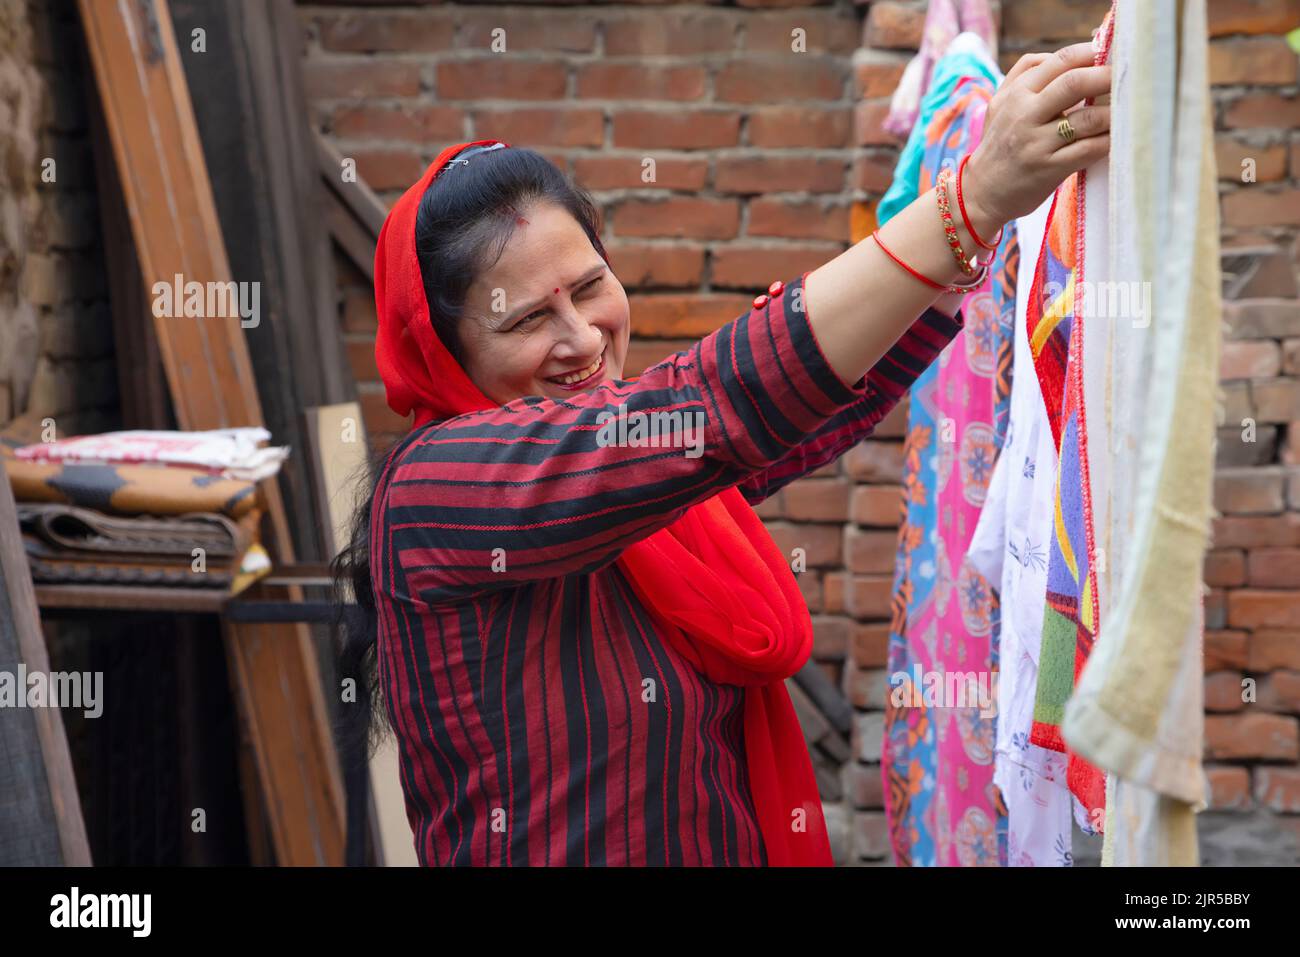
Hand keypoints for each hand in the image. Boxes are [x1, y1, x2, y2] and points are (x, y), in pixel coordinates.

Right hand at [960, 42, 1111, 231]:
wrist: (980, 193)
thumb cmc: (998, 144)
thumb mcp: (1000, 104)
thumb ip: (1025, 73)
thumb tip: (1069, 55)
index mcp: (1016, 94)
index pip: (1059, 61)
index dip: (1091, 53)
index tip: (1110, 56)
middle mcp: (1024, 115)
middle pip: (1074, 83)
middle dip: (1107, 77)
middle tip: (1126, 79)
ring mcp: (1036, 143)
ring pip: (1087, 118)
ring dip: (1113, 113)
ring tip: (1126, 111)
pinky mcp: (1048, 169)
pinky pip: (1088, 149)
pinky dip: (1108, 141)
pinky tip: (1117, 137)